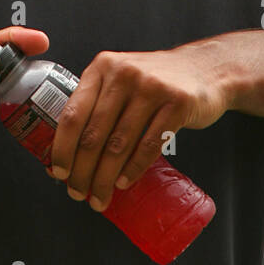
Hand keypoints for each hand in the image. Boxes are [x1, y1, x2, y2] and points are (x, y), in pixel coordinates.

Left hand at [47, 46, 229, 211]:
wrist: (205, 68)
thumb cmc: (155, 81)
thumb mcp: (121, 79)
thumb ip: (97, 105)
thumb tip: (68, 154)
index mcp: (102, 67)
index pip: (72, 113)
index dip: (62, 148)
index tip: (58, 172)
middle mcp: (123, 74)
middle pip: (94, 134)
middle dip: (82, 171)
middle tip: (78, 192)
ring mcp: (151, 87)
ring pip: (119, 144)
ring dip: (105, 178)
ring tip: (100, 196)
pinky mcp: (177, 103)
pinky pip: (149, 146)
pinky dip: (133, 169)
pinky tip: (124, 182)